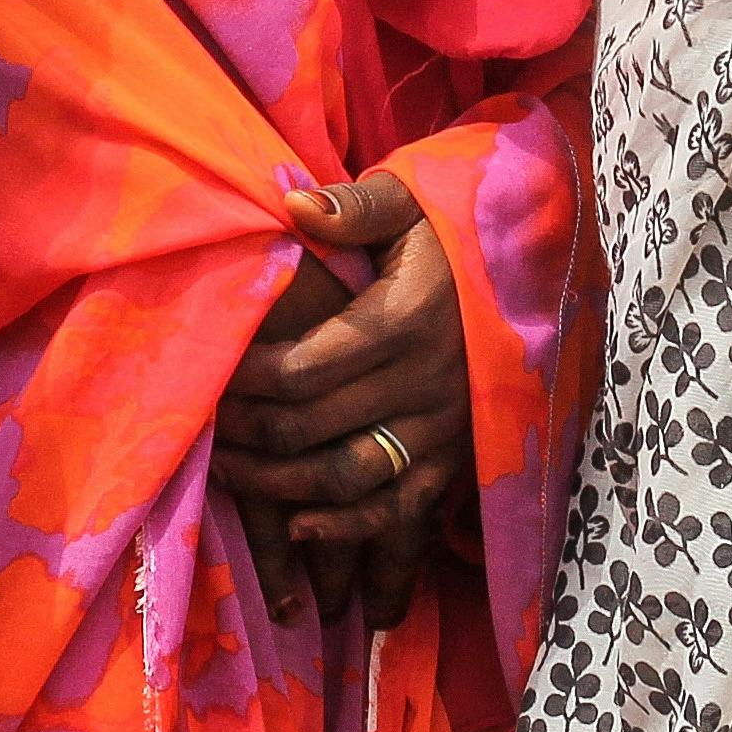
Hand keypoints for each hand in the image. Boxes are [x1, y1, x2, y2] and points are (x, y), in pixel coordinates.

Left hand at [212, 170, 471, 627]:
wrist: (529, 266)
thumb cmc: (451, 232)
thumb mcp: (409, 203)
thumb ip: (353, 207)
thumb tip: (292, 205)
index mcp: (403, 319)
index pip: (302, 368)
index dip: (245, 379)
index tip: (208, 370)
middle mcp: (424, 382)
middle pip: (310, 427)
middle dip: (245, 432)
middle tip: (202, 425)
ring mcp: (442, 426)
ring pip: (344, 477)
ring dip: (278, 485)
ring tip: (228, 471)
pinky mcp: (456, 456)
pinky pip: (398, 509)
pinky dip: (347, 527)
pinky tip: (296, 528)